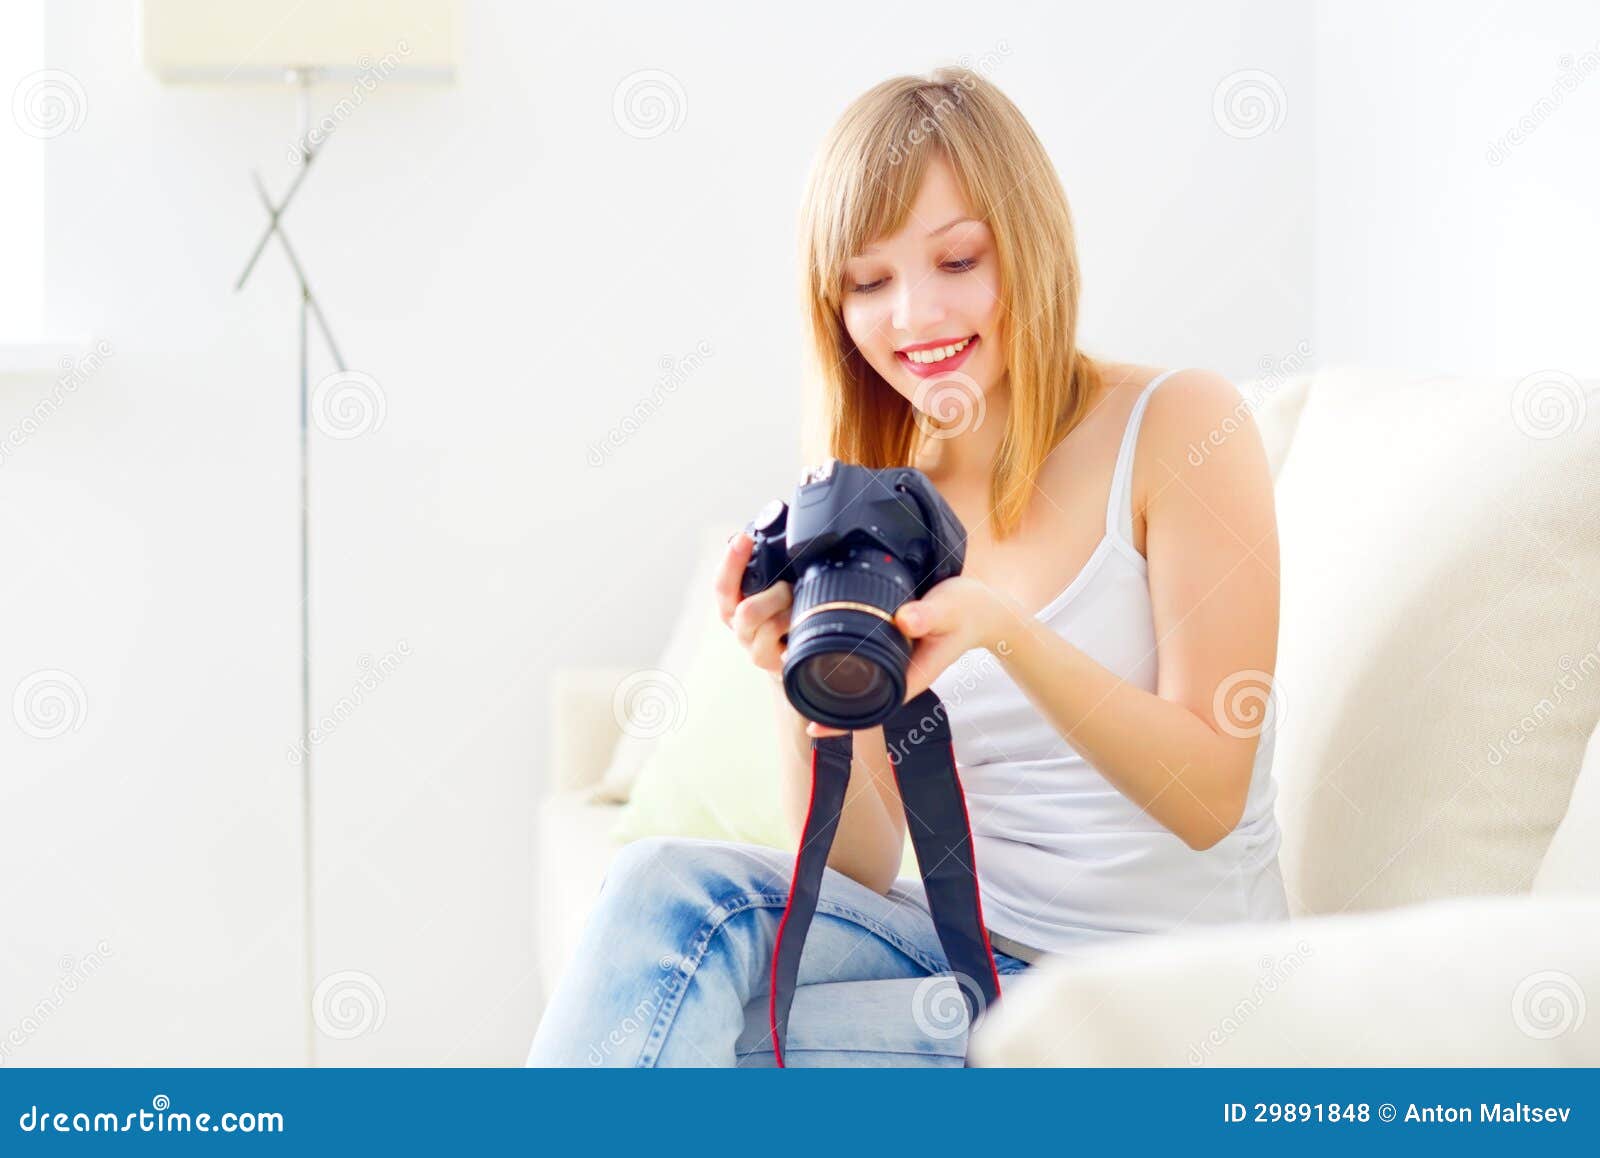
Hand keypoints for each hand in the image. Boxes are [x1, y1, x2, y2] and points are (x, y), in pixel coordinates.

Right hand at [713, 531, 791, 675]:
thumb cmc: (787, 619)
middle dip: (756, 580)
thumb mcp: (780, 590)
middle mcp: (737, 622)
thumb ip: (777, 565)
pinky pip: (773, 639)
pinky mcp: (766, 661)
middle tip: (785, 583)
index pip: (722, 578)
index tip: (743, 537)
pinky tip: (798, 624)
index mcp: (735, 600)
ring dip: (778, 602)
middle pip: (729, 597)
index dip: (731, 557)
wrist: (795, 661)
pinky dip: (789, 626)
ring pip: (752, 614)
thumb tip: (787, 525)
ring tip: (796, 602)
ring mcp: (750, 643)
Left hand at [803, 575, 1020, 736]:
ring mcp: (895, 665)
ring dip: (826, 679)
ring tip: (792, 666)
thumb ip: (929, 614)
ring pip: (857, 683)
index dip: (840, 721)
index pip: (870, 708)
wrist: (985, 610)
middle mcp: (899, 676)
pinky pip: (862, 663)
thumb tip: (904, 619)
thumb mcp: (949, 609)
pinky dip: (839, 660)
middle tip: (786, 684)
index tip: (811, 728)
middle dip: (822, 701)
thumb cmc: (968, 611)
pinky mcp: (892, 650)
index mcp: (909, 677)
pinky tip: (817, 649)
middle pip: (857, 701)